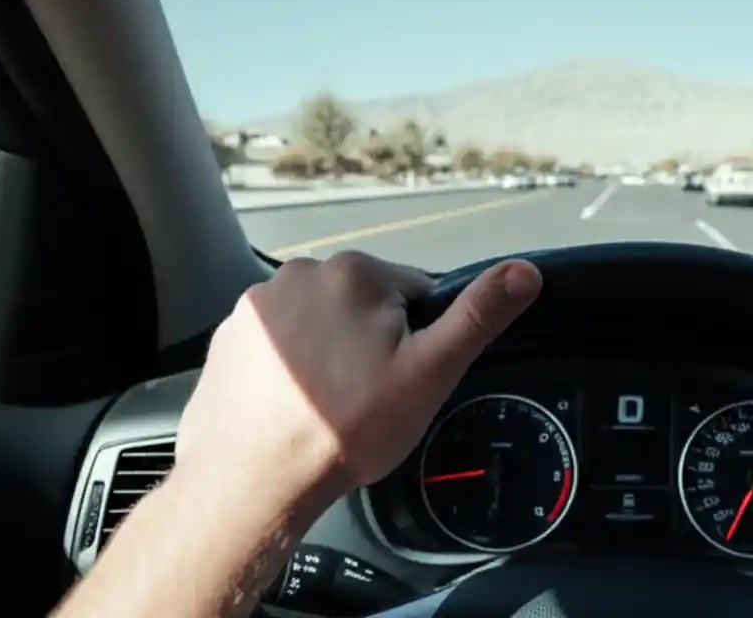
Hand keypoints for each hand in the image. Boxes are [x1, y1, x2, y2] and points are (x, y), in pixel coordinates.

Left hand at [175, 251, 541, 511]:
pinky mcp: (227, 337)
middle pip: (365, 305)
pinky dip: (289, 366)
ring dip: (329, 352)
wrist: (253, 480)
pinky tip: (293, 403)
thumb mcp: (431, 373)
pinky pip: (279, 342)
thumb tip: (525, 271)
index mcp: (357, 272)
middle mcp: (300, 273)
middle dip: (372, 343)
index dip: (418, 340)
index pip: (415, 293)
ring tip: (327, 403)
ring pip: (320, 322)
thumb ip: (478, 316)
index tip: (401, 377)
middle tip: (366, 395)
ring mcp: (256, 305)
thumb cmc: (348, 427)